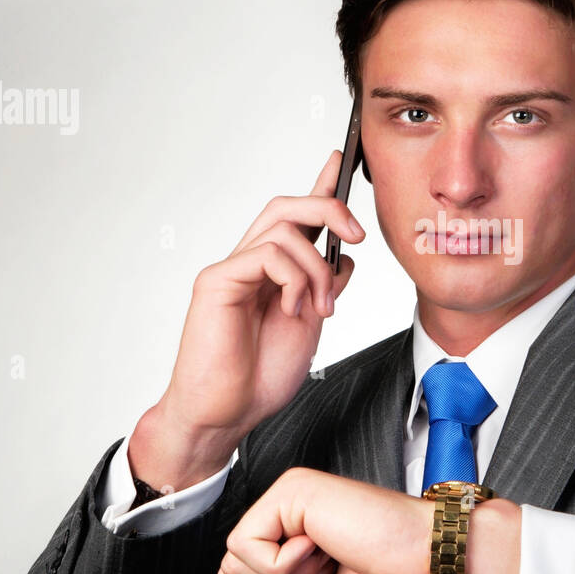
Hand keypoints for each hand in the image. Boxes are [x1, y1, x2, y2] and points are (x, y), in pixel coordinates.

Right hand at [129, 152, 364, 489]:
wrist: (226, 414)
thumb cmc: (260, 377)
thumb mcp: (311, 324)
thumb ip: (325, 287)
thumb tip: (345, 257)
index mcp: (273, 272)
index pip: (297, 217)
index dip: (320, 184)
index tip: (342, 159)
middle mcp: (250, 263)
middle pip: (288, 207)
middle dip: (330, 208)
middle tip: (357, 235)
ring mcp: (232, 269)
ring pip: (283, 228)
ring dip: (317, 268)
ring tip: (321, 308)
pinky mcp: (217, 281)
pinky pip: (266, 253)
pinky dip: (293, 278)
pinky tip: (294, 309)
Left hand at [216, 468, 523, 573]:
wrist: (430, 567)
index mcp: (294, 534)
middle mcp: (287, 510)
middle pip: (230, 572)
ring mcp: (288, 496)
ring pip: (233, 562)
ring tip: (328, 561)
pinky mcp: (291, 491)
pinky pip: (245, 547)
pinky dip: (284, 568)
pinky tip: (322, 549)